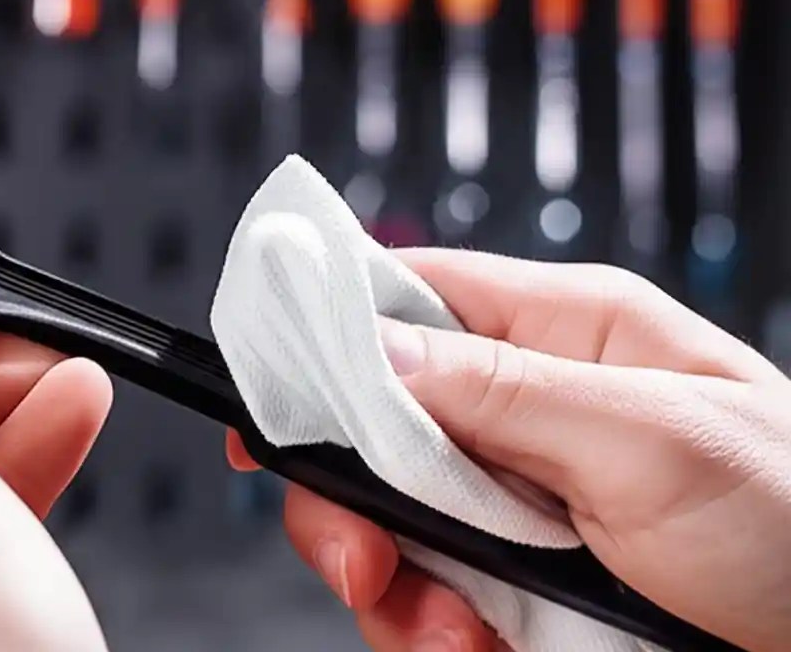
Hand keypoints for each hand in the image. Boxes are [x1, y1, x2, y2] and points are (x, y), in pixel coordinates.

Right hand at [227, 249, 790, 651]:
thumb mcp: (652, 441)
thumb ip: (502, 393)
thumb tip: (369, 352)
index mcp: (561, 335)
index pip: (402, 300)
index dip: (317, 336)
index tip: (263, 396)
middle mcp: (528, 411)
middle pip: (371, 428)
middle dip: (350, 499)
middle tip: (364, 555)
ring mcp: (520, 501)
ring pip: (391, 524)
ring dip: (401, 586)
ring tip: (461, 630)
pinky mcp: (524, 581)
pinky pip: (433, 596)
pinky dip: (435, 633)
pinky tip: (480, 648)